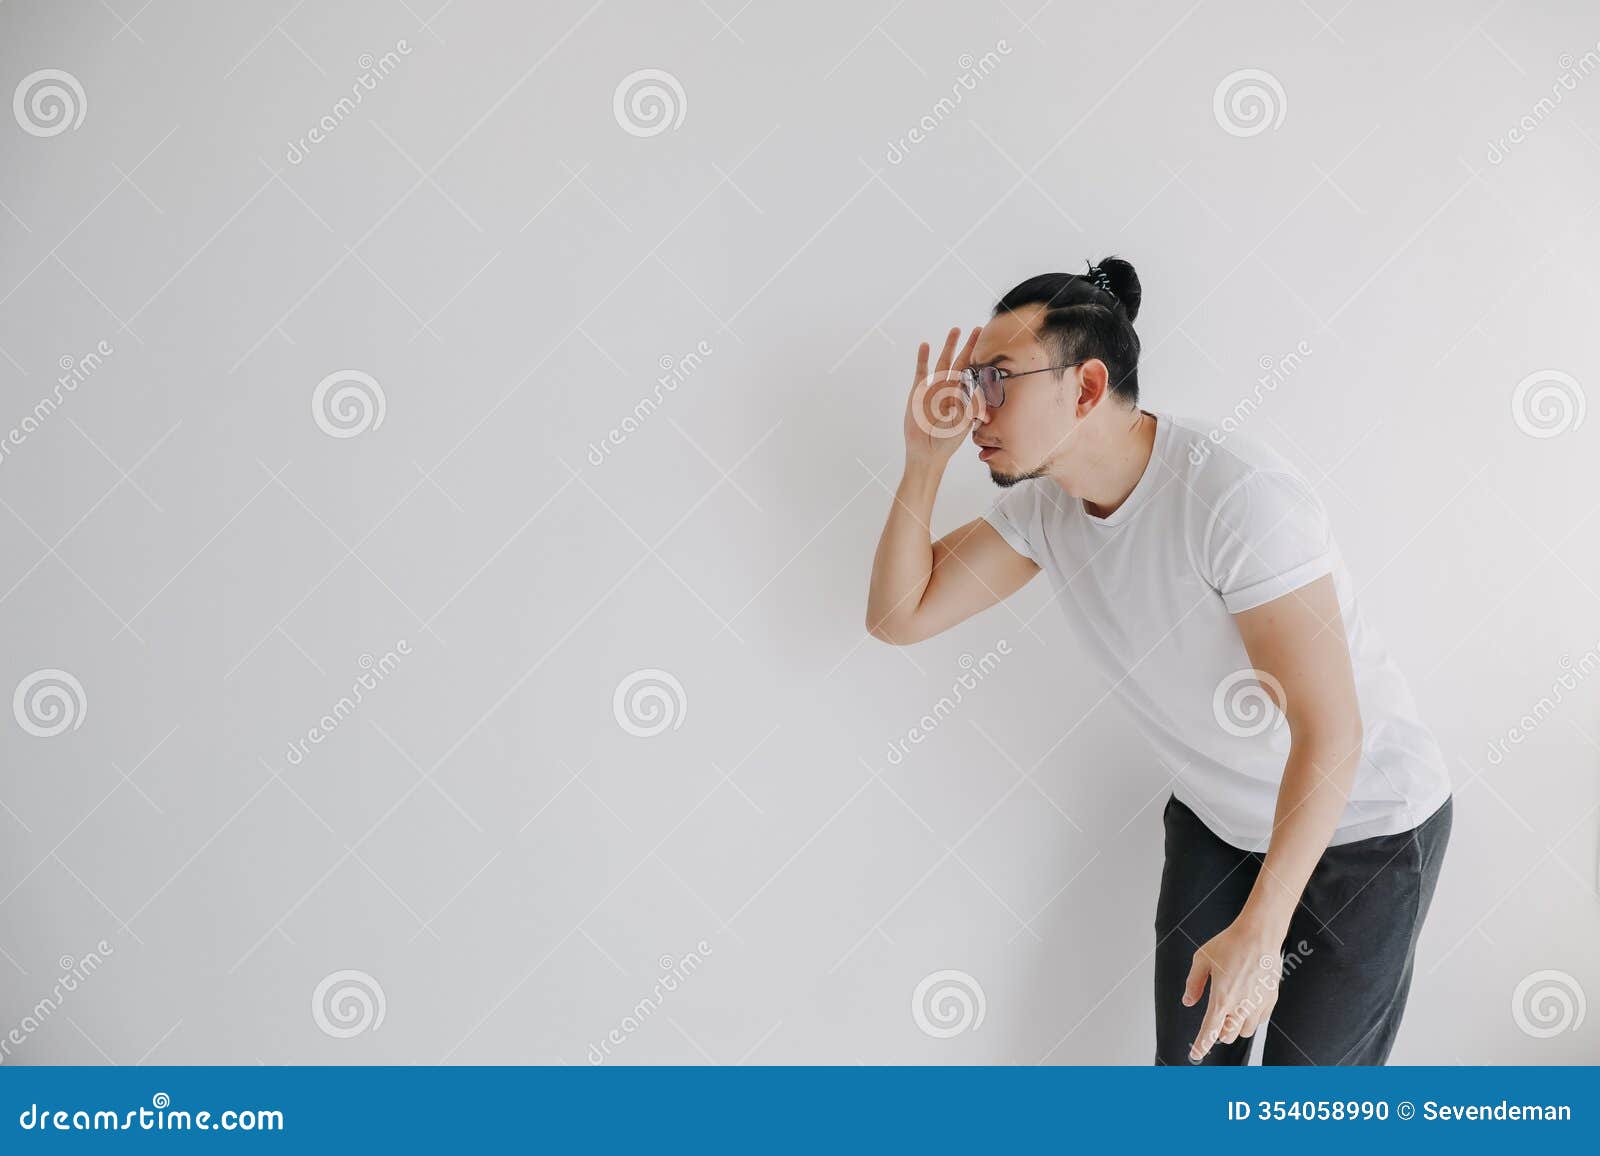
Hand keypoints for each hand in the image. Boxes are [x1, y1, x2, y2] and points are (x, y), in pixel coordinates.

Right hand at [903, 326, 982, 466]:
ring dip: (950, 346)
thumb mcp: (961, 425)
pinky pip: (922, 371)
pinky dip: (923, 358)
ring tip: (955, 330)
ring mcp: (934, 388)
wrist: (926, 451)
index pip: (974, 374)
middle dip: (970, 346)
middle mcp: (950, 389)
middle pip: (962, 362)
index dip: (982, 361)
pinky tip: (926, 345)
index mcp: (963, 397)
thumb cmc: (947, 441)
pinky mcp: (919, 391)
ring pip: (944, 362)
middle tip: (979, 329)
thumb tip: (970, 395)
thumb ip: (967, 409)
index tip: (991, 346)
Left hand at [1183, 918, 1284, 1061]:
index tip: (1195, 1056)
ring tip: (1230, 1012)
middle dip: (1218, 1033)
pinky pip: (1259, 1020)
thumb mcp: (1201, 960)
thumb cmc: (1228, 944)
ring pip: (1245, 1032)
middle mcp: (1241, 1006)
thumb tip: (1188, 1002)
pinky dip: (1250, 1019)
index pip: (1209, 1031)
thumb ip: (1194, 983)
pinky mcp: (1270, 999)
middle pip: (1227, 1035)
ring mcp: (1258, 1004)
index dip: (1201, 1046)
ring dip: (1235, 1028)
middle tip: (1214, 1020)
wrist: (1258, 934)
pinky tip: (1245, 1006)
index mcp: (1221, 998)